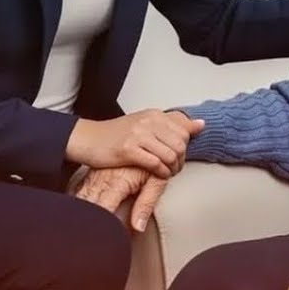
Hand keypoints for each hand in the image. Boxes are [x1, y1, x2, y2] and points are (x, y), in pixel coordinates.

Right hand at [65, 109, 204, 178]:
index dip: (185, 148)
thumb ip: (172, 125)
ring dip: (172, 168)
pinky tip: (157, 174)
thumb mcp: (145, 124)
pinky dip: (161, 172)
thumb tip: (200, 124)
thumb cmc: (116, 135)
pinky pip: (156, 164)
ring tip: (166, 172)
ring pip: (171, 155)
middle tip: (174, 168)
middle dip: (181, 160)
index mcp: (155, 115)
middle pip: (181, 144)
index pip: (184, 132)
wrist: (88, 139)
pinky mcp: (128, 149)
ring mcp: (138, 135)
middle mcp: (148, 122)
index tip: (178, 157)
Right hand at [72, 166, 168, 232]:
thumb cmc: (150, 163)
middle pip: (86, 205)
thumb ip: (146, 203)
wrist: (144, 137)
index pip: (101, 209)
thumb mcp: (155, 181)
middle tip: (82, 240)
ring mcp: (93, 177)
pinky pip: (77, 191)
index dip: (98, 225)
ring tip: (76, 232)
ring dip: (77, 213)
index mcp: (116, 183)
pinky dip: (76, 203)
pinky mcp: (90, 175)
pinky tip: (74, 214)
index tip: (97, 238)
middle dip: (84, 222)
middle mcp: (100, 180)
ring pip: (78, 199)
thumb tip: (137, 228)